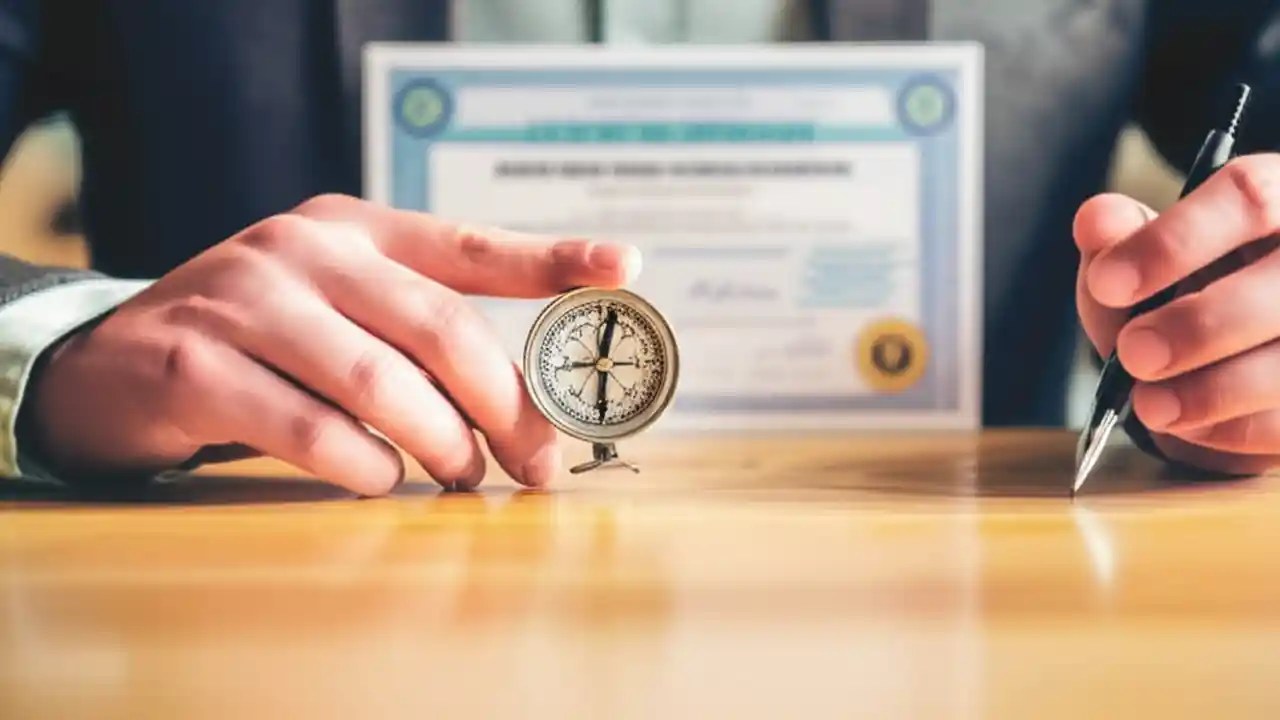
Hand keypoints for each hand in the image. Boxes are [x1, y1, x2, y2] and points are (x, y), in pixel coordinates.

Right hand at [27, 194, 640, 494]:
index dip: (551, 258)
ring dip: (439, 442)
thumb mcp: (339, 304)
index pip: (469, 244)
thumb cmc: (261, 338)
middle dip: (504, 405)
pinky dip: (362, 468)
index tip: (625, 267)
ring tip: (460, 476)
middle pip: (439, 326)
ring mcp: (244, 301)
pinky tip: (380, 483)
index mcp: (355, 229)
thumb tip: (526, 405)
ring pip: (379, 381)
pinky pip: (309, 429)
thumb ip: (419, 329)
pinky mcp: (195, 365)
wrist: (117, 358)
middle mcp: (303, 249)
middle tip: (536, 463)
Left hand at [1075, 154, 1279, 473]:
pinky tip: (1187, 425)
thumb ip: (1117, 242)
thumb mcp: (1147, 260)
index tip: (1107, 283)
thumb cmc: (1186, 291)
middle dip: (1198, 326)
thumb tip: (1095, 221)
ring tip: (1149, 404)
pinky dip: (1234, 427)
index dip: (1173, 243)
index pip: (1249, 197)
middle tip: (1133, 354)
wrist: (1228, 353)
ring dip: (1214, 390)